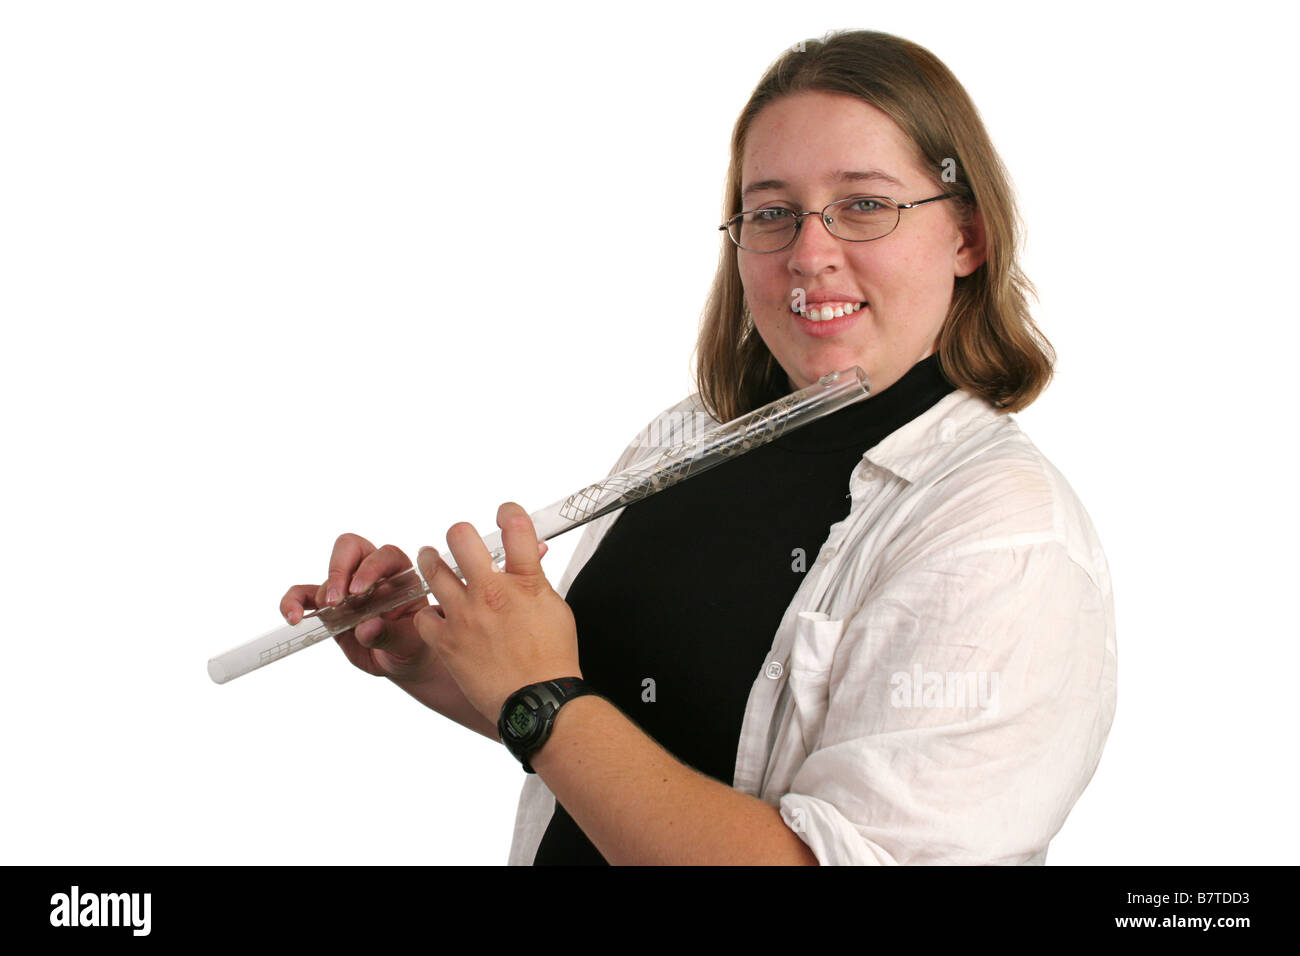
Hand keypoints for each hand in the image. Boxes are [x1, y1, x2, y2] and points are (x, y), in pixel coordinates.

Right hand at [278, 531, 547, 739]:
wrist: (453, 681)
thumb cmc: (478, 647)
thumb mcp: (491, 613)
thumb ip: (506, 574)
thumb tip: (541, 548)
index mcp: (420, 573)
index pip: (394, 553)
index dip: (385, 566)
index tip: (387, 583)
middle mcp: (384, 581)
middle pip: (360, 554)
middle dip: (353, 567)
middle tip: (355, 592)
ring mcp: (357, 596)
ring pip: (333, 570)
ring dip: (329, 580)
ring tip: (329, 604)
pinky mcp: (337, 616)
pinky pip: (308, 597)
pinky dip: (297, 599)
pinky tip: (295, 614)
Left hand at [414, 502, 579, 725]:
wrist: (538, 700)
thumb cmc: (552, 659)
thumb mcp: (554, 609)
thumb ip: (535, 580)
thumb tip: (530, 558)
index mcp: (526, 583)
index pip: (517, 527)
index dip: (509, 513)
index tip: (505, 514)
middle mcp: (493, 593)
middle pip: (462, 538)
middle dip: (459, 534)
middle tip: (459, 541)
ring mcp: (465, 616)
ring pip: (432, 569)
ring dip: (431, 561)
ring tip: (431, 560)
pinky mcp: (446, 641)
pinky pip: (423, 615)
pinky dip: (429, 613)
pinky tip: (437, 616)